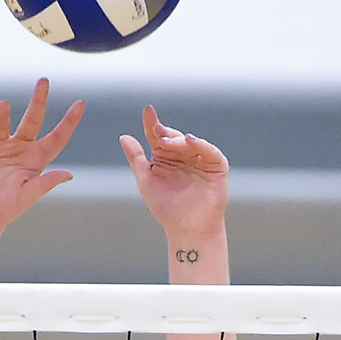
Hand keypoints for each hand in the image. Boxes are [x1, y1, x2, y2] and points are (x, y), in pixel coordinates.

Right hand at [0, 79, 85, 237]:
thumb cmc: (3, 211)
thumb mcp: (27, 196)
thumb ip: (45, 183)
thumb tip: (69, 174)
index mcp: (34, 160)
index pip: (56, 137)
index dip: (69, 121)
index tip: (81, 103)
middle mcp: (17, 150)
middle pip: (31, 120)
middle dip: (38, 101)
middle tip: (44, 81)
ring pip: (1, 124)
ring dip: (3, 115)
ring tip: (4, 106)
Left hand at [119, 105, 228, 240]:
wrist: (187, 228)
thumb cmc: (166, 207)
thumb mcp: (146, 180)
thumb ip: (136, 158)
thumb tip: (124, 137)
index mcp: (165, 157)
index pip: (157, 136)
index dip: (152, 123)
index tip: (147, 110)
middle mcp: (182, 155)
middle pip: (174, 137)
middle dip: (166, 133)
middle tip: (157, 131)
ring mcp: (200, 159)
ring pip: (190, 142)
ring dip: (179, 140)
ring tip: (168, 141)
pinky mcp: (216, 166)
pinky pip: (210, 151)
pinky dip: (201, 144)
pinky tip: (190, 141)